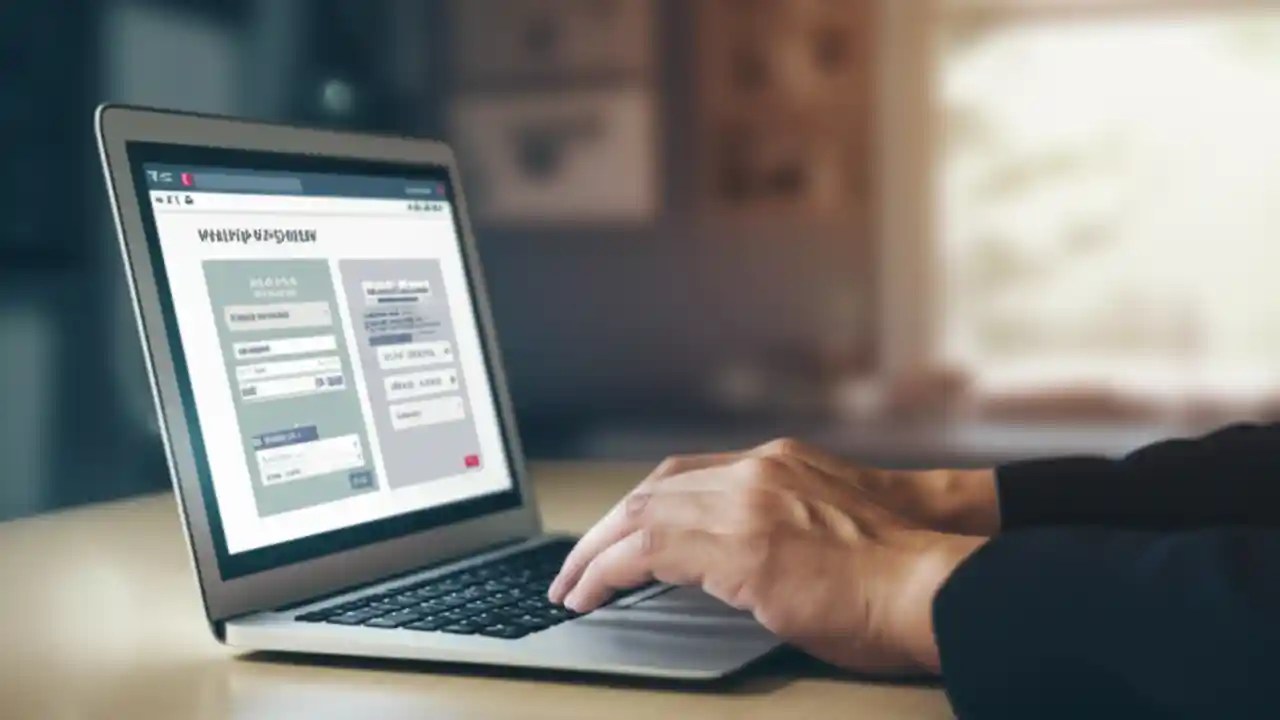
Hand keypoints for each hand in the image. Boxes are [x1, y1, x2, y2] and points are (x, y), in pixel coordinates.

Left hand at [548, 439, 987, 674]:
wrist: (935, 581)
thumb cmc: (898, 573)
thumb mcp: (828, 530)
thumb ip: (777, 530)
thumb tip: (739, 564)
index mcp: (778, 464)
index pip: (684, 475)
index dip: (641, 506)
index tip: (618, 535)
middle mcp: (757, 471)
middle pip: (653, 488)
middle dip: (608, 529)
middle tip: (577, 565)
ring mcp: (747, 501)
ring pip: (638, 514)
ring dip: (595, 552)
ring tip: (571, 585)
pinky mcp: (739, 545)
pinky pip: (645, 552)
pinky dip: (607, 571)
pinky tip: (590, 593)